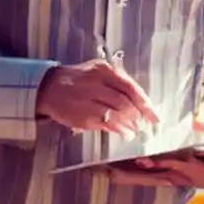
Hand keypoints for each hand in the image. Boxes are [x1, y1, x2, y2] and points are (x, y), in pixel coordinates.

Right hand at [36, 59, 160, 136]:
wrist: (47, 88)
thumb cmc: (79, 81)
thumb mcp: (98, 73)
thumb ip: (118, 84)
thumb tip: (142, 104)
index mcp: (104, 71)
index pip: (130, 88)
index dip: (145, 104)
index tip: (155, 116)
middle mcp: (95, 83)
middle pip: (125, 101)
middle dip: (139, 115)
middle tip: (145, 124)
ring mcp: (87, 99)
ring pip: (117, 113)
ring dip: (131, 124)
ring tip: (135, 130)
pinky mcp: (82, 115)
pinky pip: (106, 123)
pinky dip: (119, 129)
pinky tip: (124, 133)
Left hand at [106, 153, 203, 188]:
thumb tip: (195, 123)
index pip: (182, 166)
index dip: (163, 163)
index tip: (145, 160)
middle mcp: (190, 177)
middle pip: (159, 178)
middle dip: (136, 176)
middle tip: (112, 173)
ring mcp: (182, 179)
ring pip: (154, 180)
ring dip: (132, 177)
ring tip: (109, 173)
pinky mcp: (176, 177)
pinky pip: (154, 177)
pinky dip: (138, 175)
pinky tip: (121, 172)